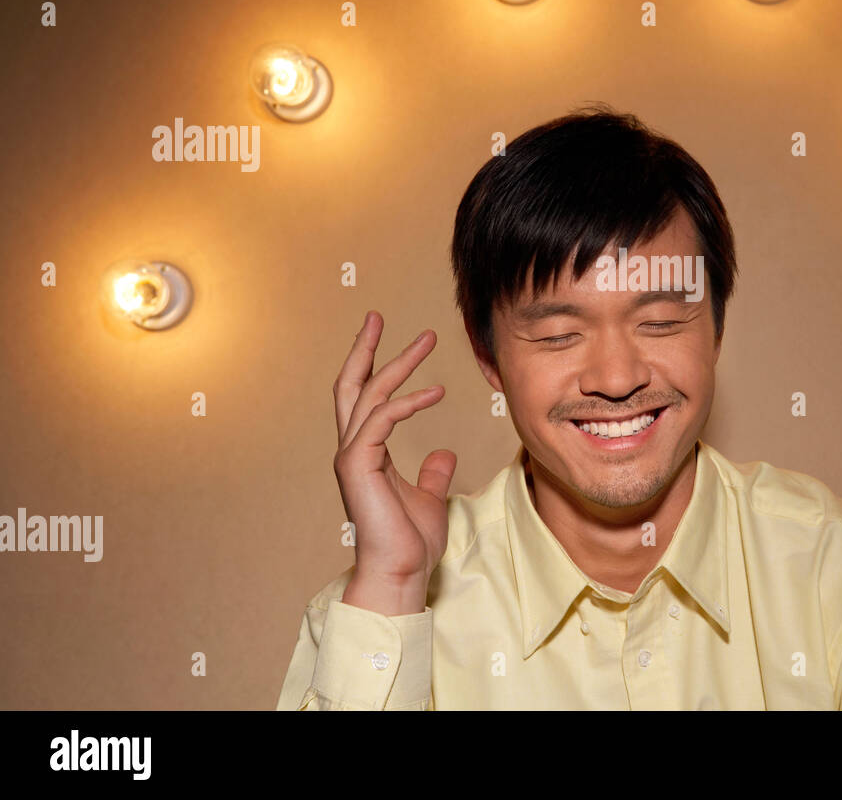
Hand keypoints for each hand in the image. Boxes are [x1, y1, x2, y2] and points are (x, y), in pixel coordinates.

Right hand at [331, 310, 456, 613]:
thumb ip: (432, 474)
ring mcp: (352, 456)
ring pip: (368, 393)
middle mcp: (353, 449)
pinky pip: (382, 418)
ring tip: (427, 339)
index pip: (364, 399)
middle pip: (353, 385)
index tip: (389, 338)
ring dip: (397, 362)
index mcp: (365, 453)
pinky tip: (434, 391)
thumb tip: (444, 454)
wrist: (401, 572)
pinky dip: (407, 400)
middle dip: (366, 347)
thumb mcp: (430, 499)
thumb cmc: (411, 542)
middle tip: (377, 314)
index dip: (373, 365)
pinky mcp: (359, 464)